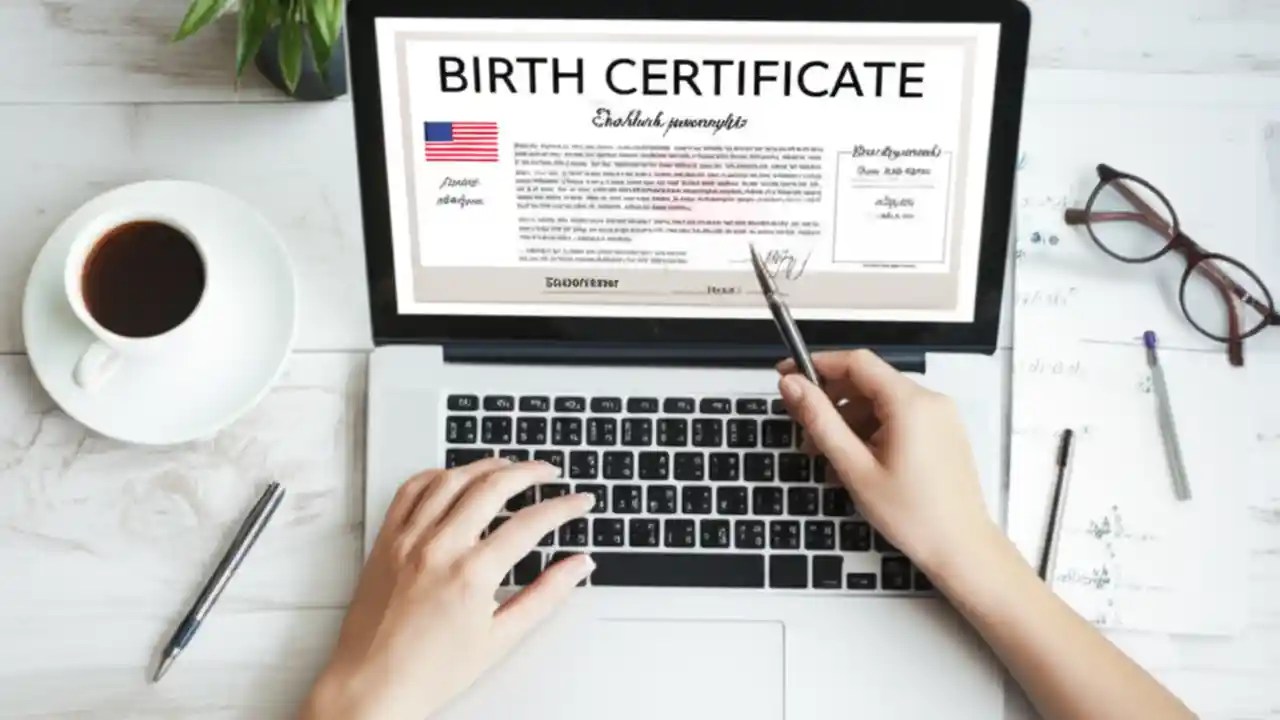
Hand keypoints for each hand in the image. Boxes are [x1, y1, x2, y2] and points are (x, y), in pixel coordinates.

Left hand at [299, 459, 594, 719]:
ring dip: (485, 465)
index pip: (530, 524)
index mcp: (471, 575)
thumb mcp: (500, 638)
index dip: (563, 507)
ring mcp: (408, 540)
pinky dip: (436, 475)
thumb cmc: (430, 672)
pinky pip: (411, 490)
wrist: (372, 686)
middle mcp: (438, 548)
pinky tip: (453, 477)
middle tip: (549, 473)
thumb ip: (545, 596)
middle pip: (493, 486)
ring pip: (452, 479)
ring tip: (508, 466)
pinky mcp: (385, 541)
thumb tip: (578, 566)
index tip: (579, 501)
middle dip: (530, 472)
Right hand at [777, 350, 999, 578]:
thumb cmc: (914, 515)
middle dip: (831, 402)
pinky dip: (872, 432)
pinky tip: (855, 462)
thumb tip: (792, 386)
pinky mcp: (942, 433)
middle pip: (868, 382)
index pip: (856, 362)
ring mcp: (939, 417)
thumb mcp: (855, 468)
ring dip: (849, 421)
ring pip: (881, 403)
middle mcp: (930, 401)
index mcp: (910, 403)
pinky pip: (899, 418)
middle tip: (803, 430)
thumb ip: (820, 421)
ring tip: (828, 457)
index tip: (787, 376)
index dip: (817, 365)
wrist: (963, 549)